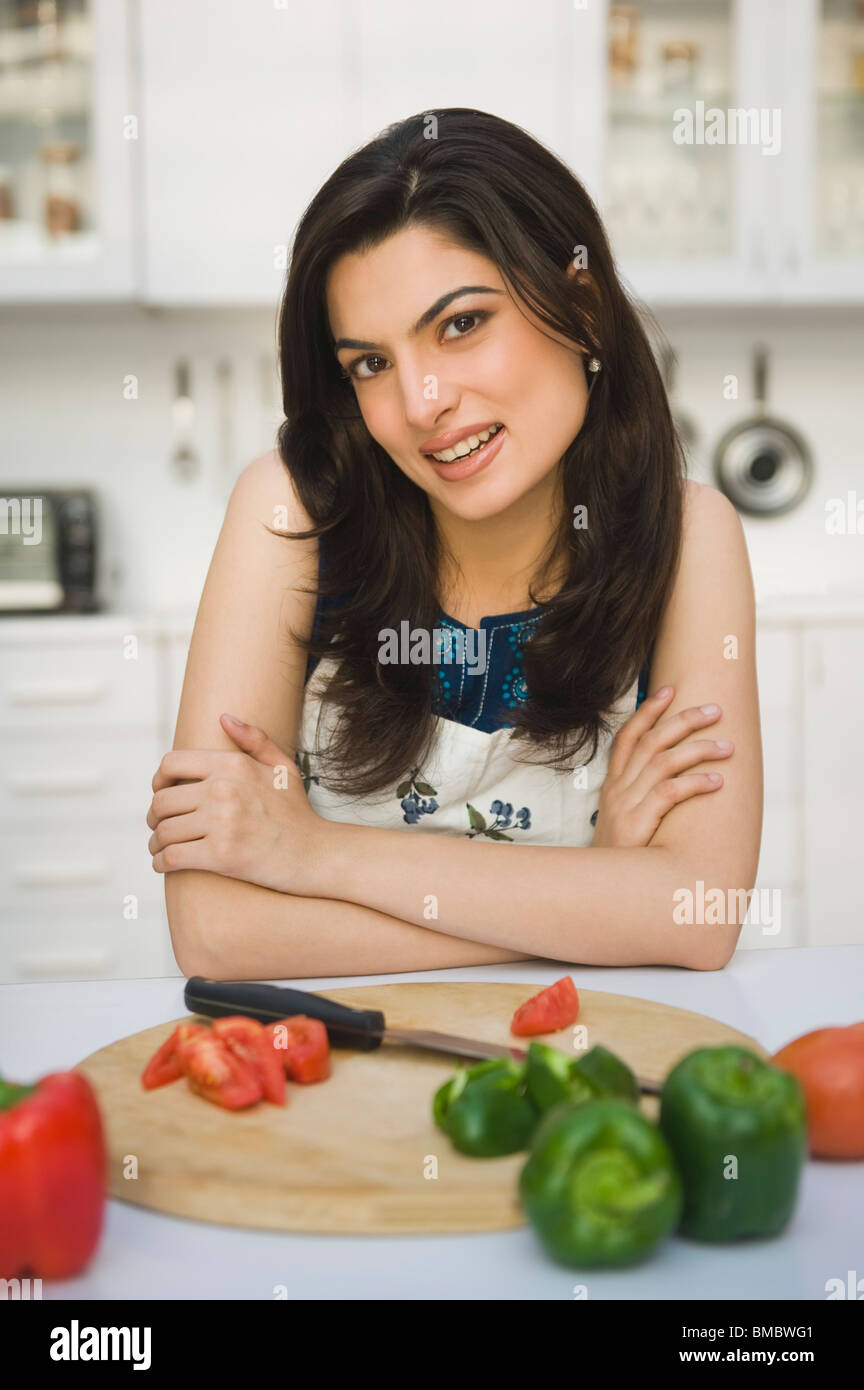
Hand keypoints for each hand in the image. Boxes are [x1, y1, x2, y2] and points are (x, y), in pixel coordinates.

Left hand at [146, 715, 323, 894]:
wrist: (315, 854)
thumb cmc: (297, 812)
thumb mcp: (282, 768)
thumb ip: (254, 739)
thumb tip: (224, 717)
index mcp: (233, 765)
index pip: (171, 764)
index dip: (158, 779)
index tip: (160, 792)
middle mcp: (224, 791)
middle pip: (162, 801)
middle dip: (154, 816)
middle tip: (158, 826)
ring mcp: (221, 824)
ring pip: (164, 832)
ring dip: (155, 842)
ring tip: (159, 847)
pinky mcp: (221, 856)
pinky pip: (172, 857)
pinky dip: (161, 862)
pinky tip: (163, 864)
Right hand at [591, 687, 732, 848]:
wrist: (601, 893)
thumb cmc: (622, 859)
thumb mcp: (626, 823)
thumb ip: (643, 800)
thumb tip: (676, 783)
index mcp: (613, 786)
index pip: (627, 737)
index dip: (648, 712)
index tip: (669, 690)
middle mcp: (618, 790)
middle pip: (650, 741)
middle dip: (683, 720)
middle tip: (715, 710)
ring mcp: (626, 806)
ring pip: (663, 762)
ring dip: (698, 749)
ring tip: (727, 747)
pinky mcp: (637, 824)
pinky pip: (669, 793)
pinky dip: (695, 782)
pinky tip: (718, 781)